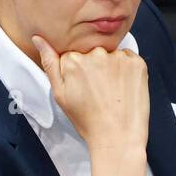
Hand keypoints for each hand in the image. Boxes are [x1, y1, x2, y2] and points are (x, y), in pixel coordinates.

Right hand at [32, 34, 149, 175]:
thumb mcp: (60, 94)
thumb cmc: (87, 119)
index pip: (72, 54)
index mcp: (72, 60)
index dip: (76, 71)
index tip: (81, 86)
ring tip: (111, 92)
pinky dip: (126, 69)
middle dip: (94, 67)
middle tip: (97, 91)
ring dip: (111, 67)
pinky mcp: (137, 63)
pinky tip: (123, 87)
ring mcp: (118, 57)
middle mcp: (95, 53)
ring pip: (110, 55)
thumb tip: (39, 39)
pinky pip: (128, 58)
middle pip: (91, 52)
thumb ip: (49, 63)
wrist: (117, 137)